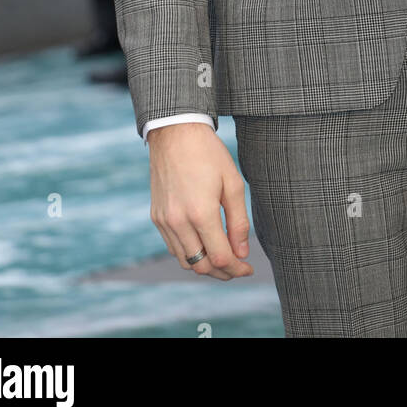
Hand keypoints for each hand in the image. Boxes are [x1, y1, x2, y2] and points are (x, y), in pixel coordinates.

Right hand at [148, 123, 253, 279]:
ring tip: (223, 258)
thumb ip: (239, 222)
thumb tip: (241, 253)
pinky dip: (190, 253)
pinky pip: (173, 247)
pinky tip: (204, 244)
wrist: (175, 133)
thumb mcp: (233, 183)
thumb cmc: (209, 154)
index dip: (237, 269)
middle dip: (223, 273)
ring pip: (185, 261)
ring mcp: (164, 221)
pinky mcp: (157, 217)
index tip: (249, 268)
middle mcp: (178, 222)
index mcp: (201, 213)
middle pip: (202, 266)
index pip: (221, 258)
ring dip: (205, 266)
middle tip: (239, 268)